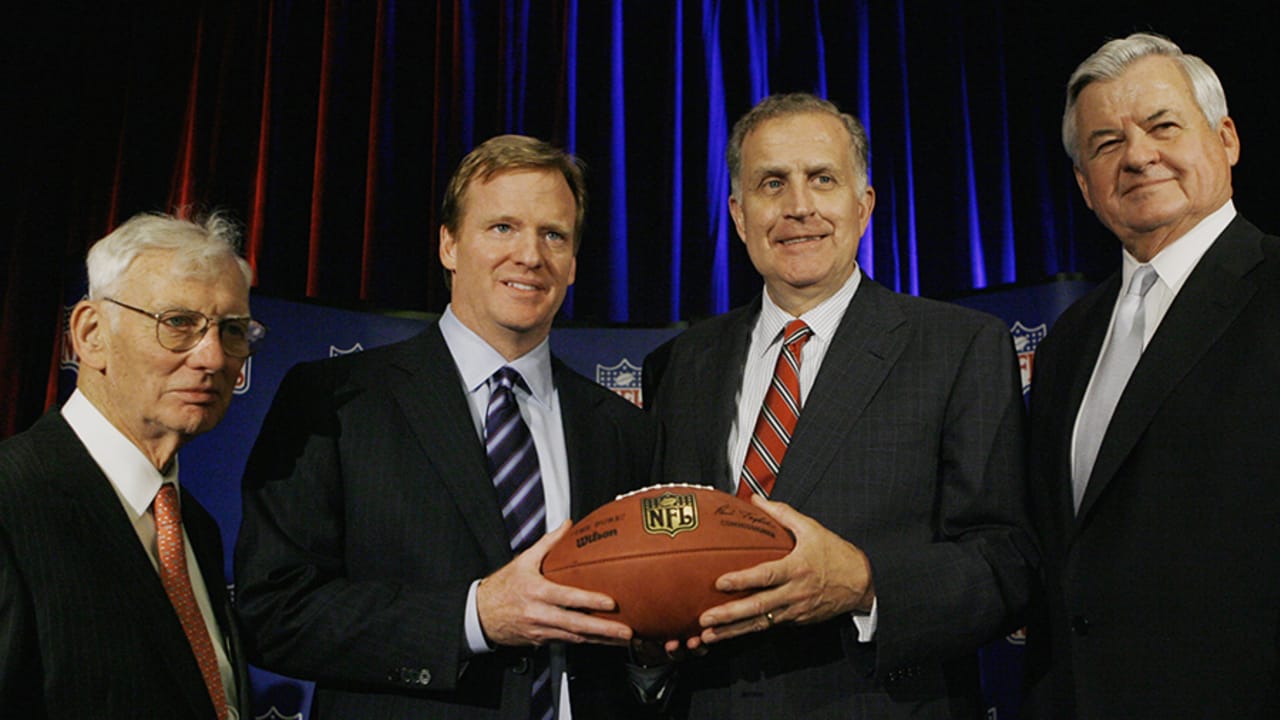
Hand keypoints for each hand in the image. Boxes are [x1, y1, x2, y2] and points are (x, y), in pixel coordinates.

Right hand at [477, 521, 634, 647]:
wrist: (480, 616)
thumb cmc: (502, 587)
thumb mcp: (523, 561)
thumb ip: (548, 543)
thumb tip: (568, 524)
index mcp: (537, 592)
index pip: (567, 598)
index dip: (589, 601)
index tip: (610, 603)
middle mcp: (540, 615)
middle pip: (577, 625)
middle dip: (604, 630)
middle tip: (626, 632)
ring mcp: (542, 631)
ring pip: (576, 638)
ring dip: (601, 640)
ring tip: (623, 639)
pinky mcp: (542, 641)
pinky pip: (568, 642)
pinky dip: (587, 642)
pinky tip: (603, 641)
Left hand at [696, 494, 873, 643]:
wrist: (863, 583)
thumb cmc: (836, 554)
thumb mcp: (812, 529)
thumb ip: (782, 514)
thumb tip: (756, 499)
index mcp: (796, 568)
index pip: (766, 576)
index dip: (743, 580)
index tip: (720, 582)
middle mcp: (794, 592)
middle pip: (758, 607)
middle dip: (729, 615)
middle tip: (705, 619)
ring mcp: (795, 610)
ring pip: (760, 623)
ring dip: (733, 631)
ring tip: (708, 636)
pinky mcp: (797, 621)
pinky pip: (770, 626)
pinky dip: (749, 631)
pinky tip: (729, 634)